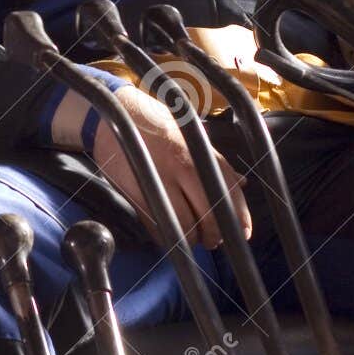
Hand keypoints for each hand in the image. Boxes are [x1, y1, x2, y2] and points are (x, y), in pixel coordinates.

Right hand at [89, 85, 249, 249]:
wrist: (111, 114)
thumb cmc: (153, 122)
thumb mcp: (189, 134)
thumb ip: (214, 160)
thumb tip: (242, 183)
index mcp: (200, 151)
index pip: (230, 193)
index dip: (239, 218)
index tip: (242, 233)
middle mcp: (182, 166)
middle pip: (209, 216)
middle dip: (214, 235)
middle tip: (212, 240)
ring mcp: (158, 181)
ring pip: (184, 227)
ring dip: (190, 239)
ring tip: (190, 236)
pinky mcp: (134, 193)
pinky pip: (156, 228)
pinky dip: (167, 237)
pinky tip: (169, 234)